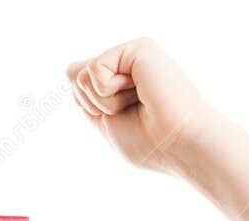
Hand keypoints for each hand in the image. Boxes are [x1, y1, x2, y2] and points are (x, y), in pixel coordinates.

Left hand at [66, 38, 215, 174]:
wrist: (178, 144)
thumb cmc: (149, 143)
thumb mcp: (105, 122)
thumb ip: (86, 95)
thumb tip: (70, 67)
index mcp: (123, 83)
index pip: (81, 85)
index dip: (90, 106)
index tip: (123, 119)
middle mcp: (129, 66)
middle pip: (77, 78)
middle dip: (95, 105)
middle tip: (131, 112)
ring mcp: (134, 55)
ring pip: (83, 75)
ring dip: (105, 101)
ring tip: (138, 102)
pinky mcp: (139, 48)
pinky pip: (95, 68)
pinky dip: (109, 91)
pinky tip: (139, 92)